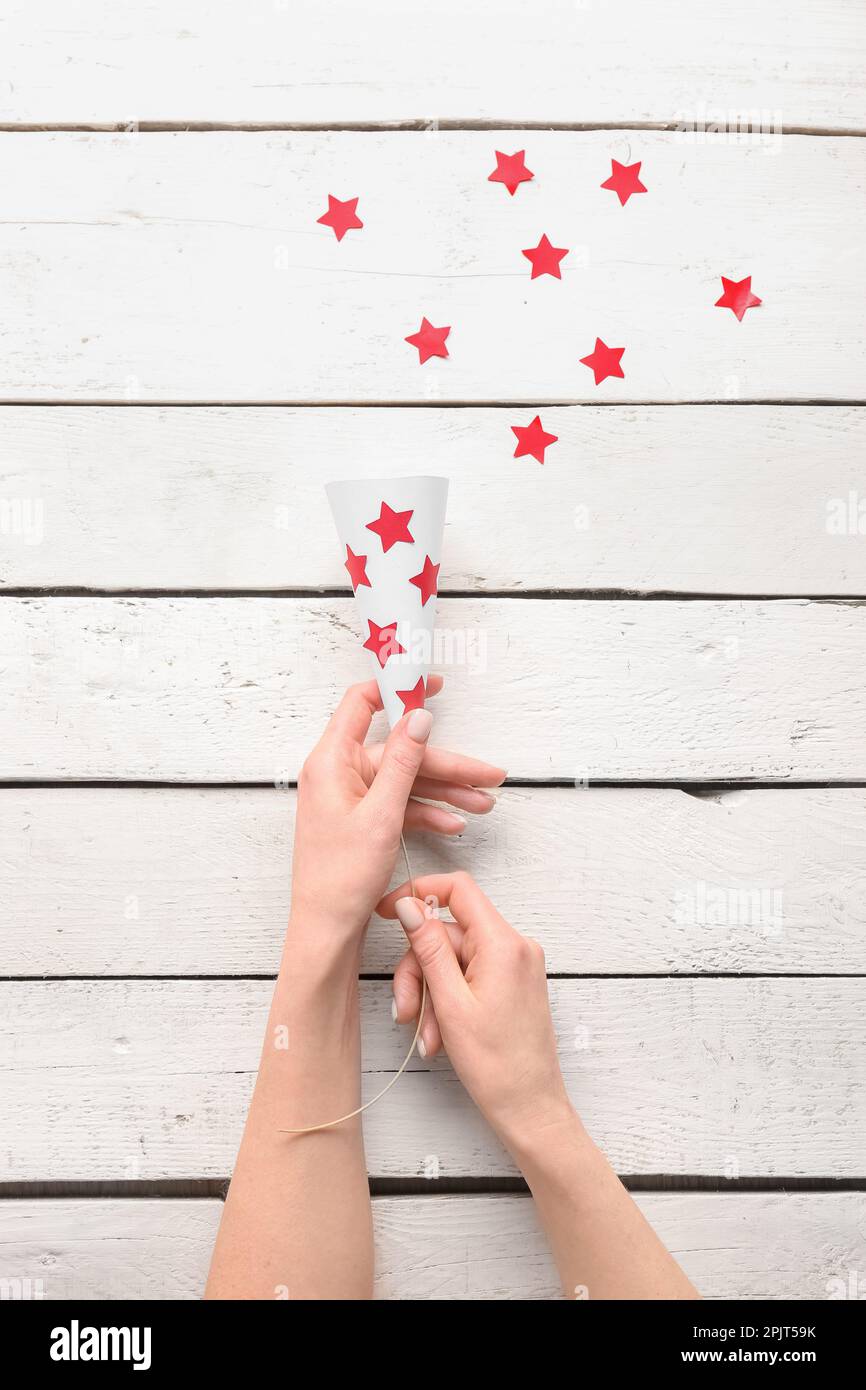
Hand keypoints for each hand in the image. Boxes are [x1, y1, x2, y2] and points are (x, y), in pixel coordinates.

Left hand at [289, 680, 505, 957]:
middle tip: (488, 774)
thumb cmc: (340, 877)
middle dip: (447, 764)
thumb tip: (419, 717)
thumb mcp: (381, 814)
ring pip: (406, 780)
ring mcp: (350, 796)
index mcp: (331, 761)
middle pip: (400, 751)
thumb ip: (403, 762)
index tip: (433, 685)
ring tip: (484, 802)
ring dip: (444, 791)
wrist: (327, 929)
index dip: (400, 689)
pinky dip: (427, 811)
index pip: (363, 703)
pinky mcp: (360, 818)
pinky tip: (455, 822)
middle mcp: (338, 773)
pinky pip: (399, 804)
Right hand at [377, 872, 573, 1146]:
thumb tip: (410, 905)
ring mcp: (516, 965)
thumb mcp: (451, 1003)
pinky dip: (449, 1001)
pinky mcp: (512, 983)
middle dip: (419, 970)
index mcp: (503, 944)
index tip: (387, 911)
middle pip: (448, 934)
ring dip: (432, 994)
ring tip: (427, 1035)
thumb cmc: (497, 1065)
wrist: (530, 1108)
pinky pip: (469, 977)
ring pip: (454, 960)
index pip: (458, 889)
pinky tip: (440, 1035)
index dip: (418, 892)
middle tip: (407, 1009)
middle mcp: (515, 946)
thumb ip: (429, 947)